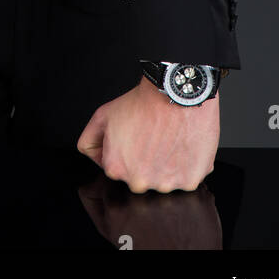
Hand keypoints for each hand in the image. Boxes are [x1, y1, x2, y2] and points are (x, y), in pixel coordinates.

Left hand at [77, 75, 218, 191]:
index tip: (135, 136)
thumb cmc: (143, 102)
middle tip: (152, 137)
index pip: (118, 167)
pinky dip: (187, 165)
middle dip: (145, 162)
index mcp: (116, 169)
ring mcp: (165, 184)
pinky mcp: (189, 181)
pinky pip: (186, 177)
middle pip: (140, 176)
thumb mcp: (103, 115)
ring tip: (169, 139)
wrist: (176, 93)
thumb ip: (89, 141)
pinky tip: (183, 145)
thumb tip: (94, 156)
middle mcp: (139, 182)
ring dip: (167, 165)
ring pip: (164, 179)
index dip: (126, 149)